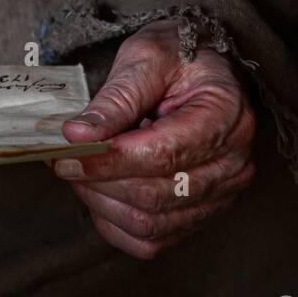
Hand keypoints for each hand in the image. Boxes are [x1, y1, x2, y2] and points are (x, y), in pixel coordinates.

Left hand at [54, 17, 255, 258]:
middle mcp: (233, 163)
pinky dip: (117, 224)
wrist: (203, 65)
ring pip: (152, 224)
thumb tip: (78, 135)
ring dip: (104, 204)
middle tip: (64, 160)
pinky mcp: (204, 212)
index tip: (67, 152)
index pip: (162, 154)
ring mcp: (222, 193)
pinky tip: (100, 193)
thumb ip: (116, 98)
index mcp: (225, 115)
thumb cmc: (178, 56)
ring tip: (80, 172)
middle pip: (155, 195)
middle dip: (99, 181)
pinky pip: (155, 240)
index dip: (108, 160)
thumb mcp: (146, 57)